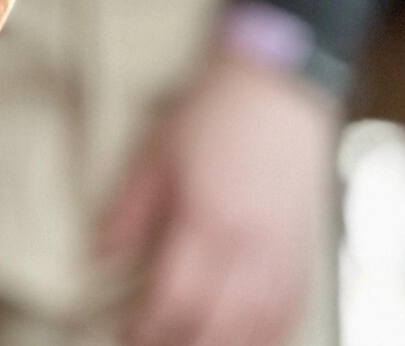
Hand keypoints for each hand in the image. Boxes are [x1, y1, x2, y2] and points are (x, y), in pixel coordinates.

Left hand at [99, 51, 338, 345]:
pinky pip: (289, 313)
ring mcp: (281, 254)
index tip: (125, 333)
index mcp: (206, 221)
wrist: (277, 86)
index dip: (145, 328)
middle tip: (152, 344)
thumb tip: (102, 251)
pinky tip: (249, 339)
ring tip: (193, 345)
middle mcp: (248, 246)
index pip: (173, 299)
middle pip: (214, 328)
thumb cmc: (219, 111)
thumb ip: (130, 206)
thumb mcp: (159, 150)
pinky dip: (268, 336)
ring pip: (255, 330)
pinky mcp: (302, 251)